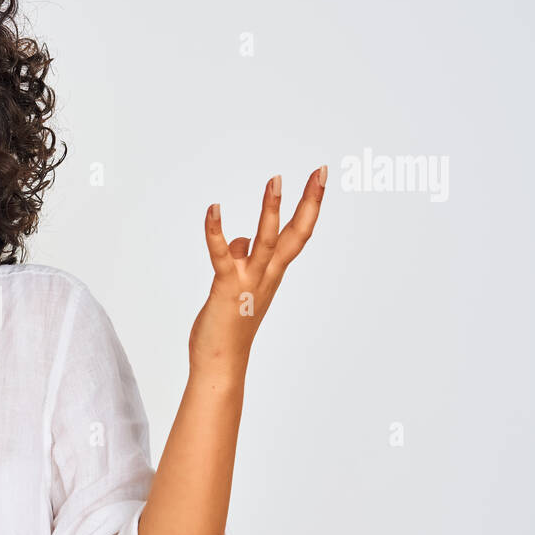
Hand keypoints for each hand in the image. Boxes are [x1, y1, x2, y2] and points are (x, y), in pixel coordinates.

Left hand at [188, 165, 326, 377]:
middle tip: (321, 171)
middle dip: (309, 201)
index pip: (298, 235)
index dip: (310, 206)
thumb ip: (239, 259)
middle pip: (296, 234)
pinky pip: (222, 255)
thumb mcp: (235, 285)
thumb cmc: (227, 326)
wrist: (221, 364)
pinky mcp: (226, 287)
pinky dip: (216, 230)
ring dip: (271, 210)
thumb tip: (237, 240)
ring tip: (276, 179)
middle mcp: (266, 276)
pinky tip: (213, 209)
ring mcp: (248, 282)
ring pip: (266, 241)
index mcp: (271, 274)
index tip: (320, 178)